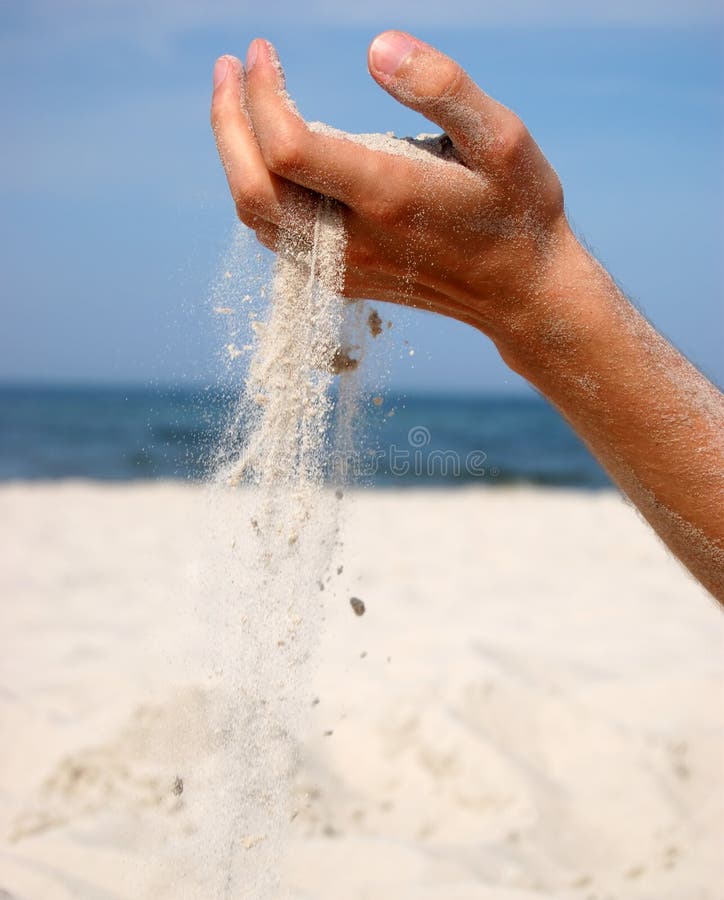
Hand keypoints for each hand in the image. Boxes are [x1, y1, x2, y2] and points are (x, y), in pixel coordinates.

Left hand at [210, 32, 577, 347]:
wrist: (521, 293)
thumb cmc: (518, 209)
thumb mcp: (501, 138)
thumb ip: (442, 87)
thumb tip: (376, 46)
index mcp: (387, 198)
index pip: (288, 147)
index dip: (261, 94)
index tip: (261, 50)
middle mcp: (354, 240)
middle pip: (253, 188)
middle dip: (227, 122)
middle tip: (227, 68)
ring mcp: (343, 267)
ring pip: (258, 217)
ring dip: (235, 157)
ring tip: (237, 104)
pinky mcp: (343, 279)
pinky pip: (278, 238)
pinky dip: (258, 192)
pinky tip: (269, 156)